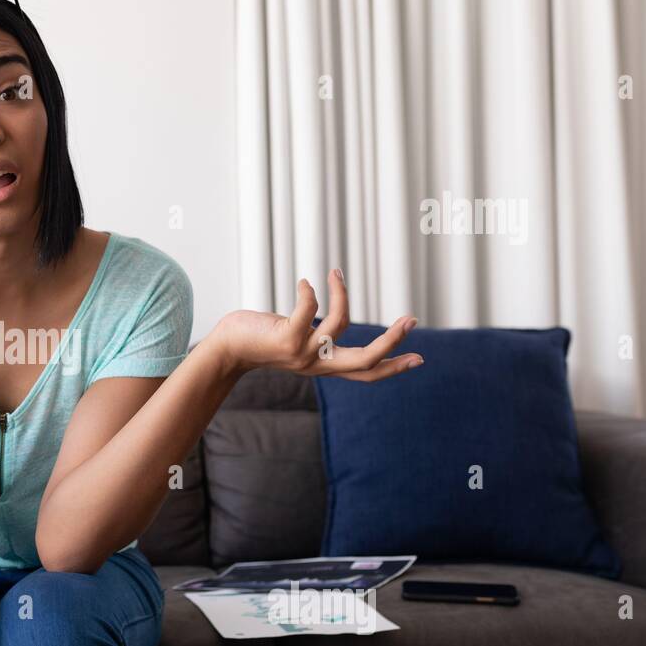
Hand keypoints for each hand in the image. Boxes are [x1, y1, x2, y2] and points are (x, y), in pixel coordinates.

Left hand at [208, 269, 423, 380]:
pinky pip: (309, 310)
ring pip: (340, 324)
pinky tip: (305, 282)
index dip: (393, 367)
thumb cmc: (260, 339)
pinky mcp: (286, 339)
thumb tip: (335, 321)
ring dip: (343, 293)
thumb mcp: (297, 340)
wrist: (226, 349)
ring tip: (335, 273)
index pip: (365, 373)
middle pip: (365, 361)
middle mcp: (317, 364)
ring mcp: (302, 354)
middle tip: (411, 319)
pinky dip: (312, 292)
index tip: (419, 359)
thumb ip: (318, 336)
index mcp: (324, 365)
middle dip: (391, 341)